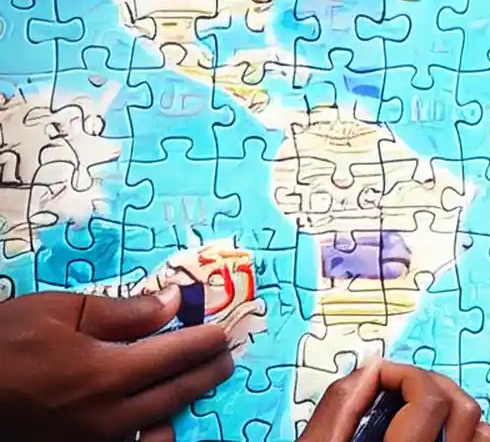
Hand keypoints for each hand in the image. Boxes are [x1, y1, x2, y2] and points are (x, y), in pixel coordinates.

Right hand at [0, 288, 232, 441]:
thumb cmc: (5, 342)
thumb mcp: (61, 312)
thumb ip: (124, 311)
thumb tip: (172, 303)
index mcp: (107, 372)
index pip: (177, 355)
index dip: (205, 341)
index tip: (222, 330)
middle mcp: (109, 413)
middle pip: (176, 392)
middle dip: (206, 372)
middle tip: (225, 357)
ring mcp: (94, 439)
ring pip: (158, 424)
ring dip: (184, 402)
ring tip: (198, 382)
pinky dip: (152, 435)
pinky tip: (161, 424)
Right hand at [300, 360, 489, 441]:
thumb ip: (341, 410)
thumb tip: (372, 370)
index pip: (429, 401)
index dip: (406, 375)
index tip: (382, 377)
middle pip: (463, 410)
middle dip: (432, 385)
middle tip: (403, 388)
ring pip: (483, 433)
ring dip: (455, 411)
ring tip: (423, 413)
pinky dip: (466, 437)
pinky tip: (437, 439)